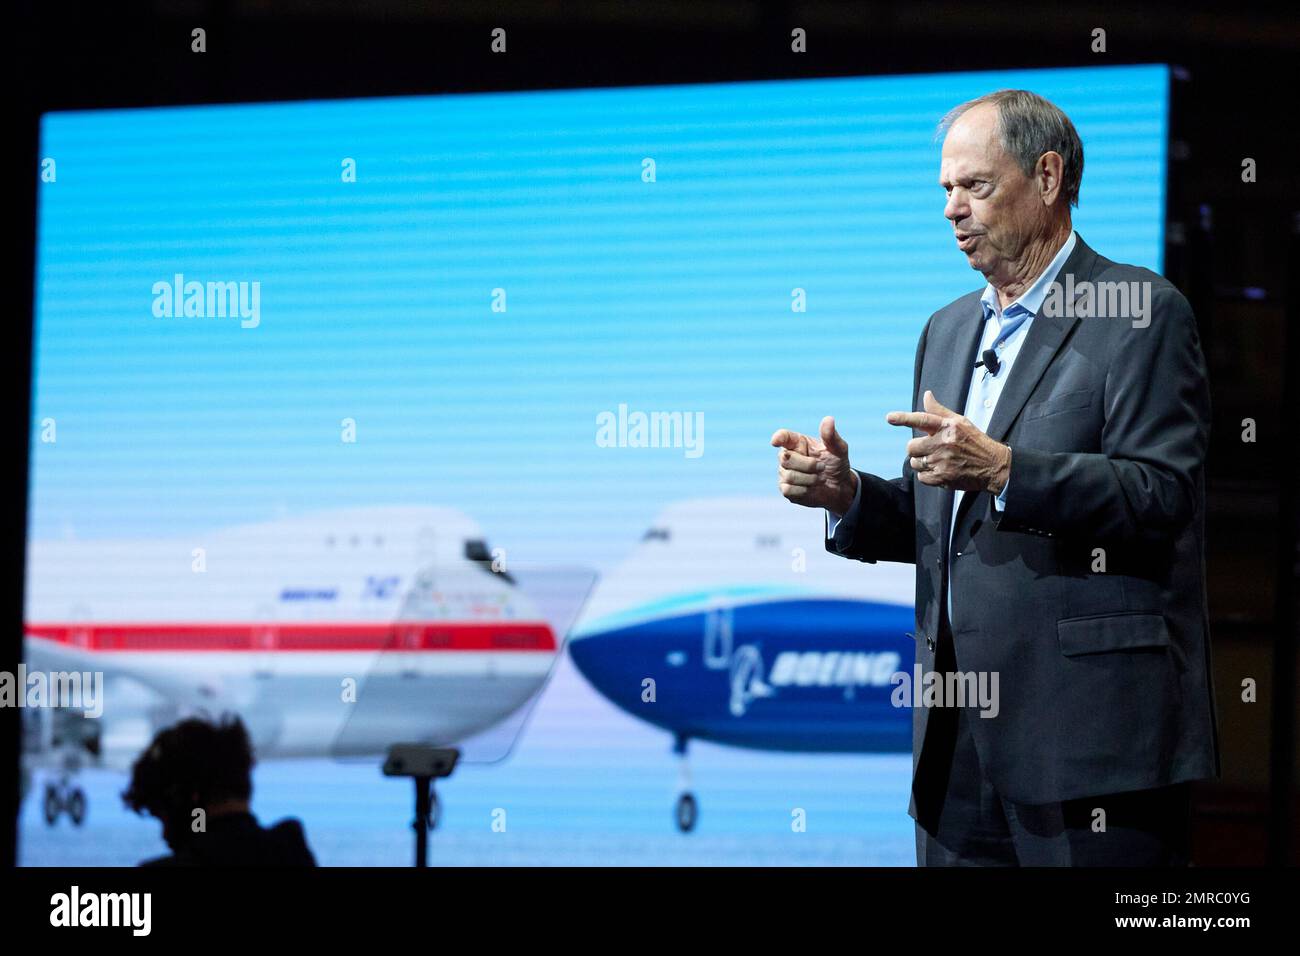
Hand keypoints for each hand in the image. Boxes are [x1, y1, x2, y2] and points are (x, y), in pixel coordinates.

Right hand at [771, 416, 859, 513]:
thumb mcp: (838, 449)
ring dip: (810, 479)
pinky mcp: (786, 489)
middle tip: (822, 467)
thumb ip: (831, 436)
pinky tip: (812, 488)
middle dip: (808, 465)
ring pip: (789, 476)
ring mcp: (785, 473)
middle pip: (786, 459)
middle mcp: (788, 456)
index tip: (775, 441)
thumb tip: (828, 419)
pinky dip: (804, 490)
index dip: (778, 438)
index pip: (783, 436)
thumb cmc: (837, 463)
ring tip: (820, 478)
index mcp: (798, 442)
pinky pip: (788, 490)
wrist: (840, 487)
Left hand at [886, 390, 1010, 492]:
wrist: (994, 466)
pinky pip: (922, 477)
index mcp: (948, 427)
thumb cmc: (975, 442)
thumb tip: (927, 395)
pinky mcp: (943, 478)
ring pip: (915, 463)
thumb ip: (939, 411)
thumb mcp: (960, 422)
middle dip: (917, 448)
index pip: (922, 419)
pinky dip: (927, 475)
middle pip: (911, 447)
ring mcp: (943, 461)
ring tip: (937, 460)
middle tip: (929, 449)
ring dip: (922, 462)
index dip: (904, 418)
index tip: (889, 417)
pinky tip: (940, 470)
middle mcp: (944, 443)